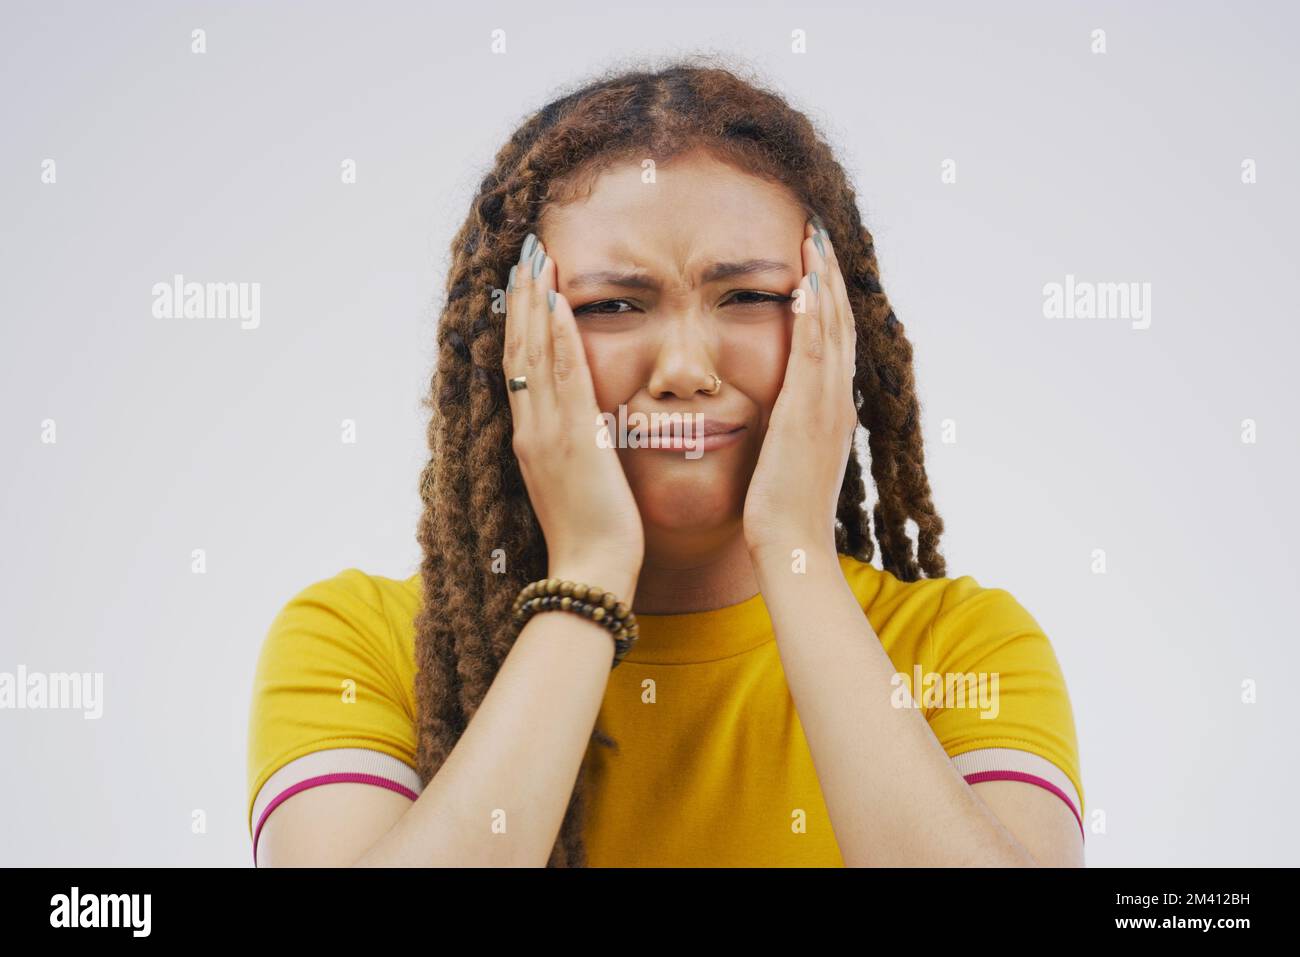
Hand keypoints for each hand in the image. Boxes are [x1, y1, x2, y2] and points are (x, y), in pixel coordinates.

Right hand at [503, 234, 644, 585]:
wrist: (590, 571)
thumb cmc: (590, 535)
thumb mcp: (574, 481)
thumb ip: (573, 447)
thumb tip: (585, 424)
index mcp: (530, 438)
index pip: (520, 367)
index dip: (519, 321)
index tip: (524, 283)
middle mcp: (530, 428)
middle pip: (519, 349)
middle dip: (521, 298)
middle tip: (525, 253)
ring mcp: (546, 431)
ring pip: (535, 353)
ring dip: (536, 302)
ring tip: (537, 259)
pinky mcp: (572, 438)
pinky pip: (564, 376)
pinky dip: (559, 336)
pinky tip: (558, 302)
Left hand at [742, 218, 857, 559]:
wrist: (791, 546)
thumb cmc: (780, 512)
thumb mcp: (786, 459)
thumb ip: (787, 430)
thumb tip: (777, 415)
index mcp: (831, 410)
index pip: (833, 340)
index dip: (827, 298)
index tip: (814, 262)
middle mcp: (837, 401)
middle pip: (839, 322)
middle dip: (828, 275)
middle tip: (817, 232)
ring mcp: (827, 406)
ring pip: (832, 328)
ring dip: (822, 280)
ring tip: (812, 239)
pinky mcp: (809, 414)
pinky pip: (815, 354)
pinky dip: (813, 317)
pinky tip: (804, 284)